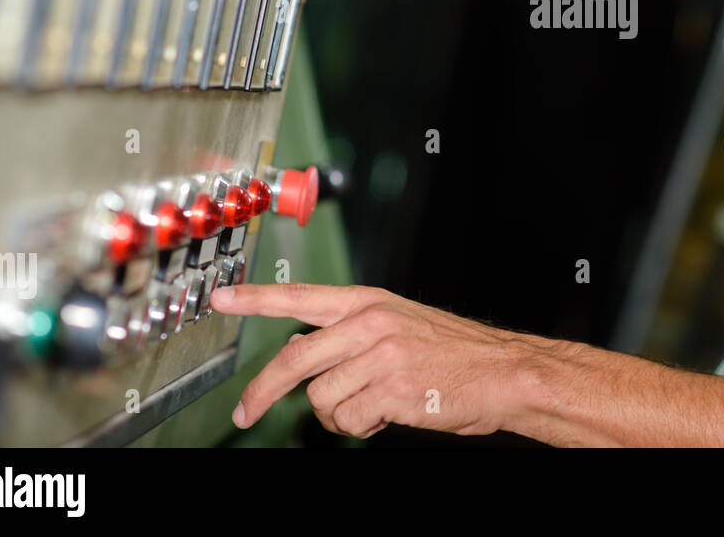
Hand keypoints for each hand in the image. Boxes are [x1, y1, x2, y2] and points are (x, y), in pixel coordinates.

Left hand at [210, 282, 549, 438]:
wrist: (503, 371)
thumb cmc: (454, 353)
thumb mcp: (400, 324)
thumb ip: (351, 334)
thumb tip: (303, 358)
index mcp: (370, 302)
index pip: (301, 296)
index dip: (256, 298)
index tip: (221, 298)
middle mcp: (371, 323)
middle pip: (295, 359)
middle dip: (263, 391)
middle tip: (246, 412)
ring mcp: (381, 356)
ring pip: (321, 399)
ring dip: (338, 415)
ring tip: (372, 407)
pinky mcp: (392, 390)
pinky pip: (349, 422)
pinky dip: (362, 428)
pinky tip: (390, 414)